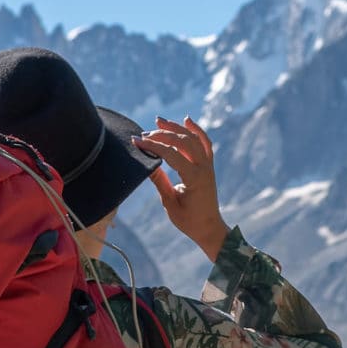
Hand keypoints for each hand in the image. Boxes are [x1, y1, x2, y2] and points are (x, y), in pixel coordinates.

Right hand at [133, 116, 229, 263]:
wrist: (209, 227)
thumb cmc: (189, 220)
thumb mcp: (170, 203)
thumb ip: (159, 181)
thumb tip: (147, 163)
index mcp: (194, 178)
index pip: (171, 154)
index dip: (153, 146)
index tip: (137, 142)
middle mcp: (204, 168)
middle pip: (182, 142)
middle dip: (162, 135)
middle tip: (145, 134)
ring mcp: (208, 165)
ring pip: (193, 139)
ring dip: (176, 128)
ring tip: (159, 121)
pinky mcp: (209, 165)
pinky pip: (205, 143)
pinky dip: (196, 130)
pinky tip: (186, 120)